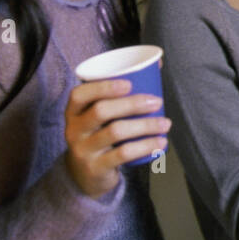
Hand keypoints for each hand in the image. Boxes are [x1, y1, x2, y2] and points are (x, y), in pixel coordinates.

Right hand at [63, 79, 170, 197]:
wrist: (84, 176)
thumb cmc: (99, 135)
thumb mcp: (99, 117)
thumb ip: (120, 93)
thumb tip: (157, 63)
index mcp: (73, 112)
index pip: (79, 95)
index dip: (103, 86)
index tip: (129, 83)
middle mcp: (73, 130)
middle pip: (101, 111)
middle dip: (132, 104)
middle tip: (156, 101)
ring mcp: (83, 150)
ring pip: (116, 131)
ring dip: (146, 125)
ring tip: (165, 123)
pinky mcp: (95, 168)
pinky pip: (123, 154)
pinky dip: (145, 146)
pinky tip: (160, 142)